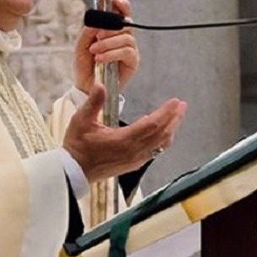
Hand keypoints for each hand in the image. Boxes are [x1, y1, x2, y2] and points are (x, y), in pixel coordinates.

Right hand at [63, 84, 187, 182]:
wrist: (73, 172)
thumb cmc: (77, 146)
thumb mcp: (81, 120)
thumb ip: (93, 102)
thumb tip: (100, 85)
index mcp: (123, 140)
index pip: (152, 124)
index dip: (166, 112)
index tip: (175, 101)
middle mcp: (133, 151)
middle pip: (161, 133)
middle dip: (174, 118)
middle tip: (182, 105)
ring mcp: (135, 159)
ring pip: (160, 144)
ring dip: (171, 129)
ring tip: (177, 116)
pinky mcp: (134, 164)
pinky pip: (155, 151)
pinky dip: (163, 140)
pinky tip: (164, 132)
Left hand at [74, 0, 139, 93]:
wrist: (86, 86)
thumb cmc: (85, 66)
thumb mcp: (81, 46)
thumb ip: (87, 33)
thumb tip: (96, 23)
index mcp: (113, 31)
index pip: (123, 14)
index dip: (122, 5)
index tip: (115, 2)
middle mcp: (124, 38)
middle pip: (127, 24)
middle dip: (111, 27)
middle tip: (97, 36)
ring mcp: (130, 50)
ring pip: (126, 38)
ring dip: (108, 43)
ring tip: (94, 51)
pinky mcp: (132, 63)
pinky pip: (127, 52)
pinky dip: (112, 53)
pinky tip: (100, 59)